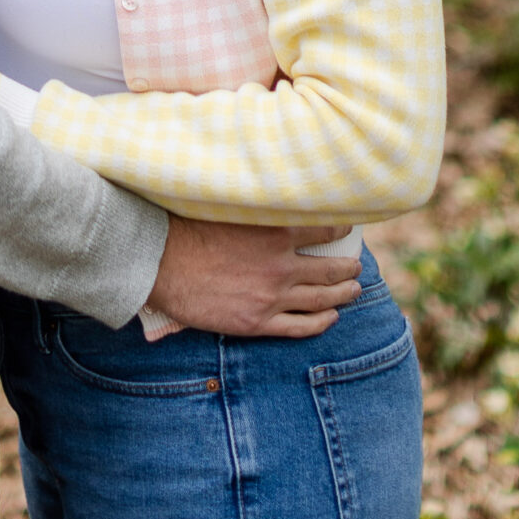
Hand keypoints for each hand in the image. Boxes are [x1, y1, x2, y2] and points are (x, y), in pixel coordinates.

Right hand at [146, 219, 362, 338]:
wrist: (160, 264)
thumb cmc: (190, 229)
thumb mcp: (230, 207)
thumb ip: (260, 205)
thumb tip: (279, 192)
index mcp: (276, 233)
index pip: (324, 231)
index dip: (342, 231)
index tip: (349, 230)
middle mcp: (281, 266)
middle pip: (330, 269)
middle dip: (349, 267)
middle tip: (357, 265)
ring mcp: (271, 298)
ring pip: (322, 300)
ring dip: (343, 294)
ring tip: (354, 289)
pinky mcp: (258, 322)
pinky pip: (301, 327)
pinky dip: (322, 323)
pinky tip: (331, 318)